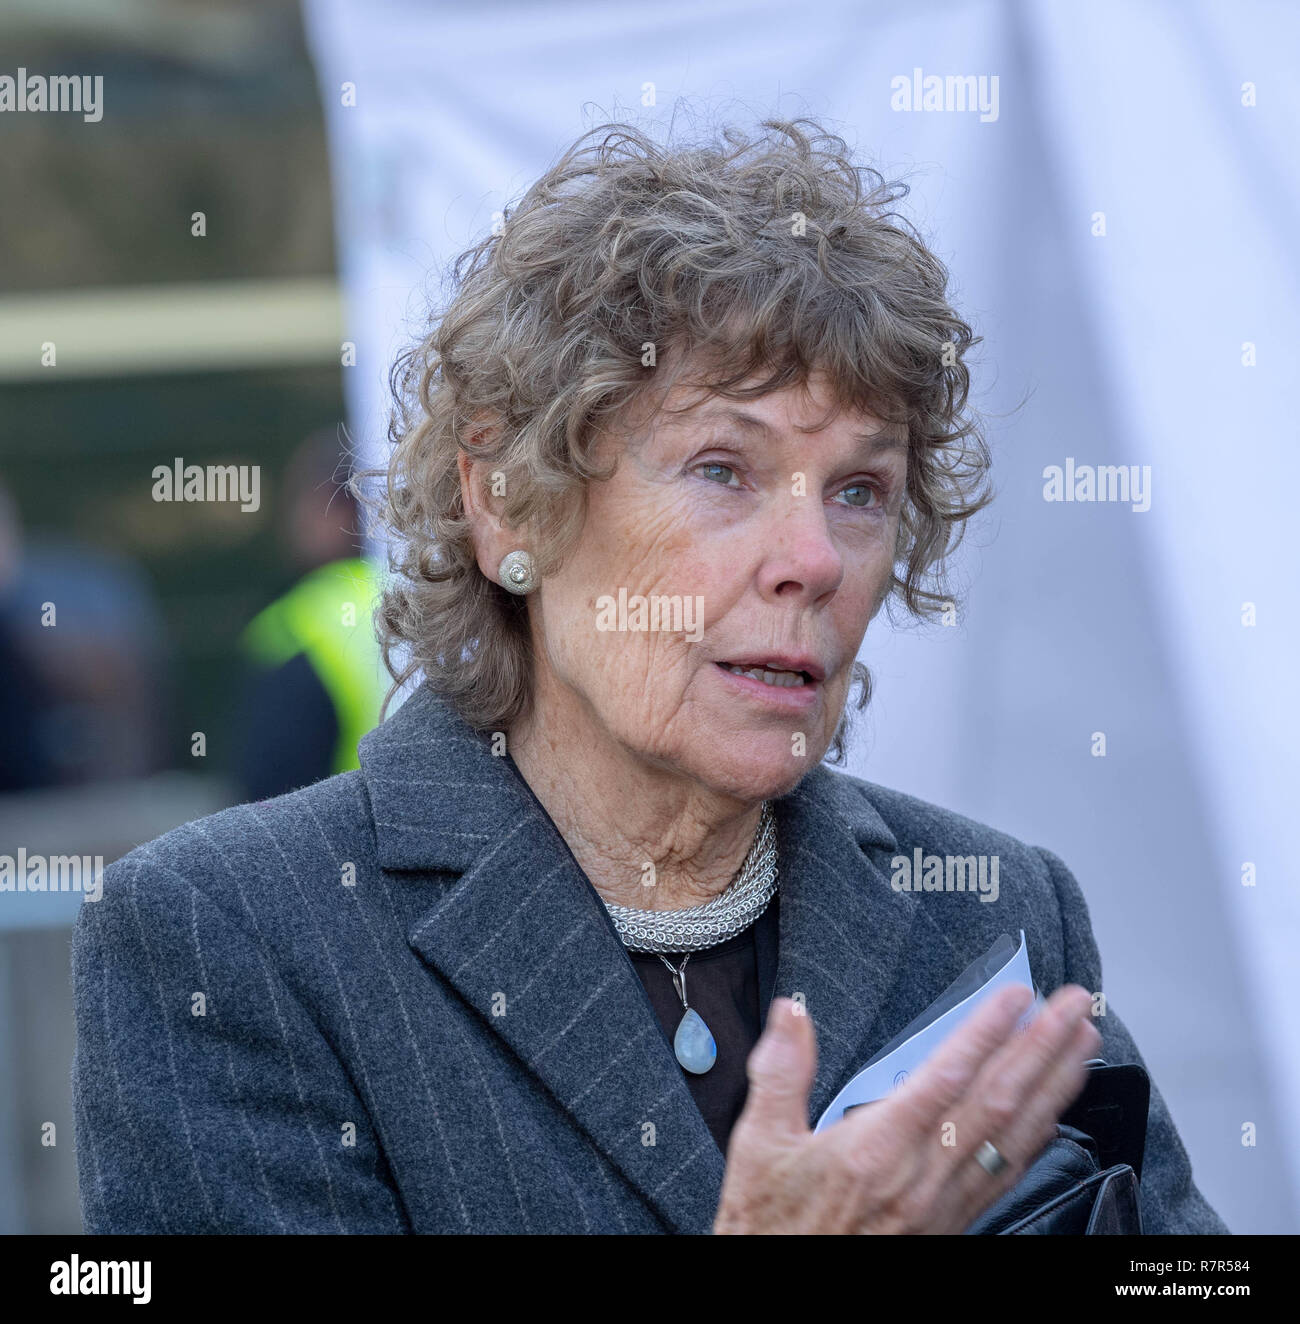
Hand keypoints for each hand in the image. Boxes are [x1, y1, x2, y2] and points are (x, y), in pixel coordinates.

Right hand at [712, 982, 1101, 1232]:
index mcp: (875, 1147)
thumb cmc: (773, 1224)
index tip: (1016, 997)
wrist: (786, 1293)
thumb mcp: (759, 1144)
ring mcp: (943, 1204)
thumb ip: (781, 1071)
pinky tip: (1055, 1117)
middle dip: (1041, 1048)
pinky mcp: (952, 1224)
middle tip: (1073, 1008)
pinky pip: (1007, 1175)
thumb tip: (792, 1015)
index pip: (948, 1076)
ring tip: (1082, 1046)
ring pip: (1014, 1138)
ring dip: (1053, 1087)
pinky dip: (1038, 1139)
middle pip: (997, 1101)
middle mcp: (920, 1176)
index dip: (987, 1031)